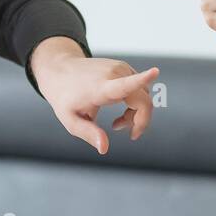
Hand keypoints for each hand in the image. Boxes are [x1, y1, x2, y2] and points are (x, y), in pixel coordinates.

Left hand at [32, 39, 159, 154]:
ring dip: (137, 113)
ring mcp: (121, 68)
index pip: (124, 85)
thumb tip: (104, 148)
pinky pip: (140, 89)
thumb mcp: (70, 120)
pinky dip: (136, 103)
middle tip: (123, 131)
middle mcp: (113, 74)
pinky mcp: (124, 67)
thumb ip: (88, 133)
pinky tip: (120, 108)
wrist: (60, 70)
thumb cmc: (65, 97)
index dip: (141, 80)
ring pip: (144, 96)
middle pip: (143, 101)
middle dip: (140, 121)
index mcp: (101, 88)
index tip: (155, 72)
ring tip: (118, 122)